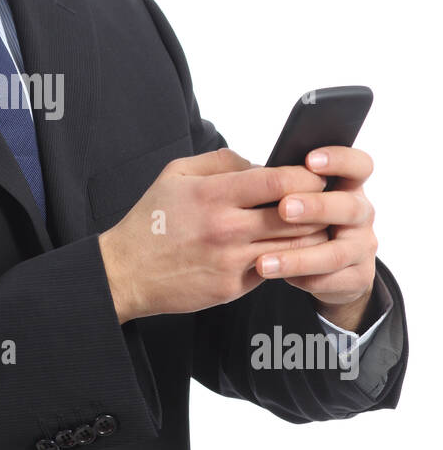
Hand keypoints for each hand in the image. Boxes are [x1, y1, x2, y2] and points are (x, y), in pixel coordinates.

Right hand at [98, 147, 331, 321]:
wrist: (125, 272)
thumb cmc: (151, 220)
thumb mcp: (176, 174)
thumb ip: (222, 162)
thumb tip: (261, 163)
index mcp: (212, 194)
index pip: (278, 180)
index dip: (306, 175)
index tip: (315, 173)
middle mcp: (225, 228)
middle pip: (296, 215)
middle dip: (317, 205)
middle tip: (324, 200)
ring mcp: (230, 260)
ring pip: (294, 246)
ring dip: (310, 235)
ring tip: (312, 225)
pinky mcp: (232, 287)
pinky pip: (273, 268)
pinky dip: (286, 258)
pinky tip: (286, 249)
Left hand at [254, 146, 377, 316]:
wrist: (324, 267)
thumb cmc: (300, 219)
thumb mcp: (295, 195)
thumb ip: (281, 182)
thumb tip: (247, 169)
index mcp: (348, 186)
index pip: (359, 165)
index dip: (340, 160)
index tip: (309, 160)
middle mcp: (361, 214)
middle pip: (349, 208)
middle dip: (316, 207)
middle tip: (284, 208)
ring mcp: (362, 246)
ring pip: (336, 253)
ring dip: (298, 257)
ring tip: (263, 262)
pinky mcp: (359, 277)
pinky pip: (332, 280)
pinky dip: (302, 279)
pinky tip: (276, 277)